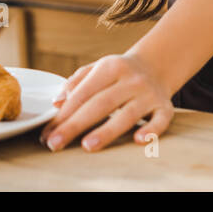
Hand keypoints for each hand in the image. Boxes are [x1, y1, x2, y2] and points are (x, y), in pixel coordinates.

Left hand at [38, 52, 173, 152]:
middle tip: (55, 142)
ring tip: (87, 145)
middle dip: (76, 125)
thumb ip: (76, 83)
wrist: (155, 65)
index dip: (64, 114)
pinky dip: (151, 130)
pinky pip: (160, 120)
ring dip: (107, 130)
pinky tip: (138, 140)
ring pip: (127, 114)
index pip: (84, 93)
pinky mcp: (165, 107)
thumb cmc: (118, 72)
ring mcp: (149, 93)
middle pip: (101, 104)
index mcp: (110, 67)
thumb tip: (56, 102)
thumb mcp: (97, 69)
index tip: (47, 132)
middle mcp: (131, 79)